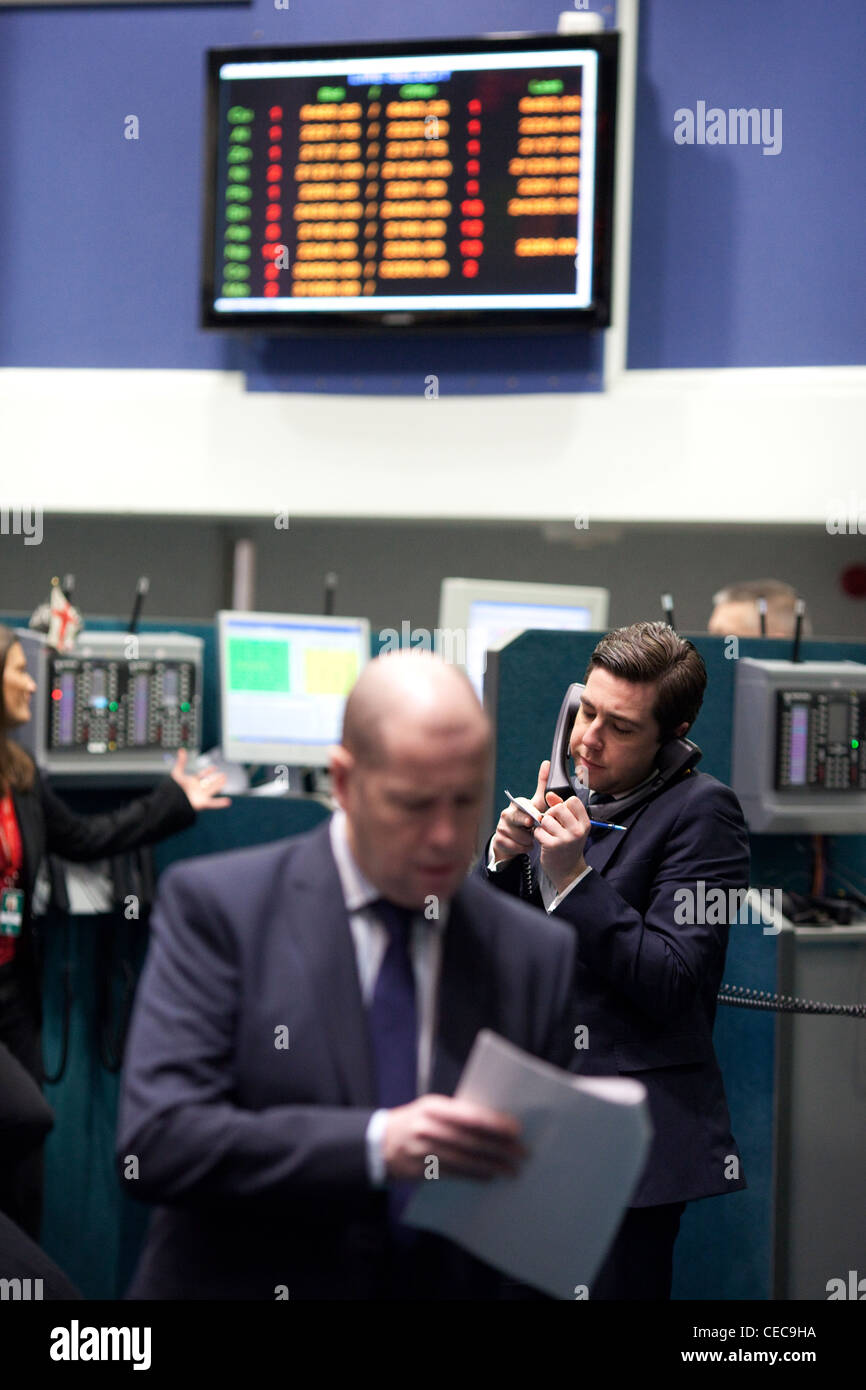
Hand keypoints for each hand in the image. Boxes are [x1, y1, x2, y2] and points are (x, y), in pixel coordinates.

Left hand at [170, 749, 230, 810]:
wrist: (174, 799)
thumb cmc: (174, 787)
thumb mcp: (177, 772)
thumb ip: (181, 761)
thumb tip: (181, 750)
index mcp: (192, 782)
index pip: (202, 775)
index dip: (208, 771)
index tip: (214, 767)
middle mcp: (197, 789)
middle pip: (209, 783)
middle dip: (216, 779)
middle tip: (224, 775)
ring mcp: (201, 796)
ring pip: (213, 790)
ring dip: (220, 785)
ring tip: (226, 780)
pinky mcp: (203, 803)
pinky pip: (214, 803)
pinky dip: (221, 803)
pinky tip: (228, 802)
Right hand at [383, 1094, 526, 1179]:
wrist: (379, 1143)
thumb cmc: (415, 1121)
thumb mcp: (432, 1109)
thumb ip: (458, 1114)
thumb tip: (495, 1124)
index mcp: (434, 1107)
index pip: (470, 1116)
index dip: (494, 1123)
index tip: (516, 1129)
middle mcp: (428, 1128)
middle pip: (471, 1140)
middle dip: (500, 1148)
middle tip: (522, 1154)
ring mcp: (424, 1151)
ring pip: (465, 1160)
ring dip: (492, 1165)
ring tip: (511, 1170)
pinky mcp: (422, 1170)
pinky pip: (454, 1174)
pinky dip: (475, 1175)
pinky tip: (489, 1177)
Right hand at [490, 759, 550, 863]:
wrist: (512, 838)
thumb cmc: (528, 818)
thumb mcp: (537, 803)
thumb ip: (542, 784)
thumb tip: (547, 763)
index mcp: (516, 804)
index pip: (523, 807)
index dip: (530, 813)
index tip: (535, 819)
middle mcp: (506, 814)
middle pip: (516, 821)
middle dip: (526, 828)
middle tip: (531, 831)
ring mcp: (500, 827)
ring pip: (518, 837)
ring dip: (528, 841)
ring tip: (530, 839)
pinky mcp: (499, 840)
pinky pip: (515, 847)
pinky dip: (522, 848)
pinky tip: (524, 845)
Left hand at [535, 786, 590, 893]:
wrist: (568, 871)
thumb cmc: (568, 845)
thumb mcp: (570, 826)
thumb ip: (560, 807)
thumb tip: (549, 794)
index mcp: (585, 823)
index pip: (572, 801)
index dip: (563, 805)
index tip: (561, 816)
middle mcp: (577, 831)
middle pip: (557, 808)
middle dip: (551, 814)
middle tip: (552, 825)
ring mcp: (565, 839)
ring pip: (546, 819)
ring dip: (543, 826)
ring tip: (548, 834)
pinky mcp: (552, 846)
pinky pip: (538, 831)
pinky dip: (538, 835)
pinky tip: (544, 841)